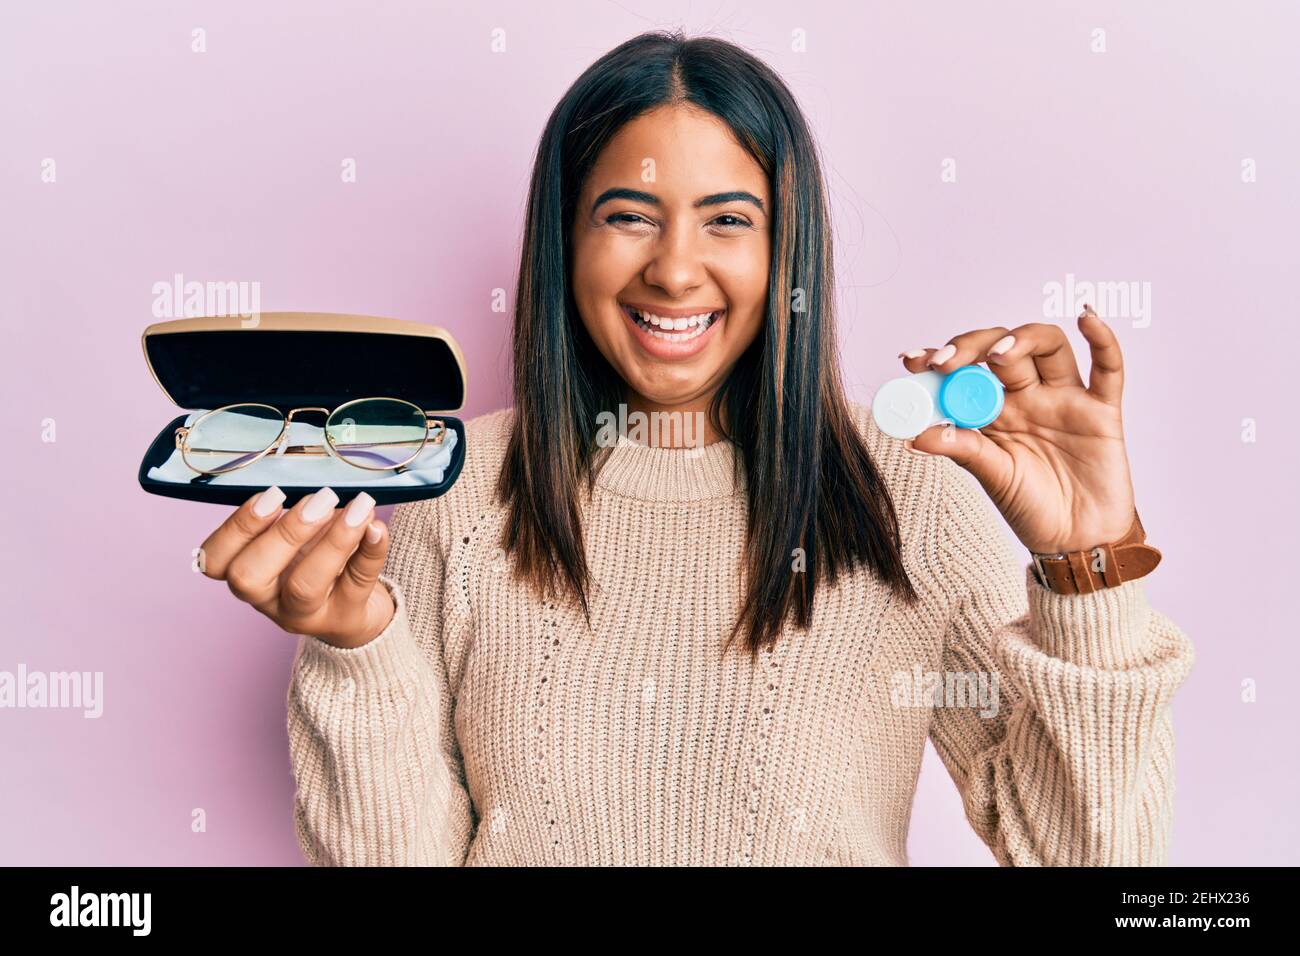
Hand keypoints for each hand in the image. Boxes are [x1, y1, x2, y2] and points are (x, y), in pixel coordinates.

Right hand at [197, 486, 396, 648]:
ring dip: (330, 540)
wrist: (355, 614)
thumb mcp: (294, 541)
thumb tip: (311, 478)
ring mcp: (306, 614)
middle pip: (249, 577)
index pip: (214, 562)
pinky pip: (357, 583)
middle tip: (319, 499)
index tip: (270, 497)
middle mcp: (268, 600)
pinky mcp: (346, 617)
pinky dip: (371, 551)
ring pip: (304, 586)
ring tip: (357, 506)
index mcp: (248, 575)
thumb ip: (290, 516)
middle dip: (281, 532)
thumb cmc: (316, 564)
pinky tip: (377, 526)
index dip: (234, 529)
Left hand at [899, 307, 1134, 553]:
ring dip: (1022, 339)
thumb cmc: (1032, 509)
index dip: (939, 359)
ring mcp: (1064, 399)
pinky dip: (1103, 339)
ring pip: (1047, 346)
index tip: (911, 359)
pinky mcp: (1102, 410)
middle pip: (1001, 350)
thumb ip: (962, 449)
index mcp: (992, 411)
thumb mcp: (992, 477)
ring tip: (998, 355)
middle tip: (948, 362)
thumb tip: (914, 435)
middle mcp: (1025, 396)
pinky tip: (1086, 318)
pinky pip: (1108, 367)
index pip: (964, 371)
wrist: (1079, 543)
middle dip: (973, 347)